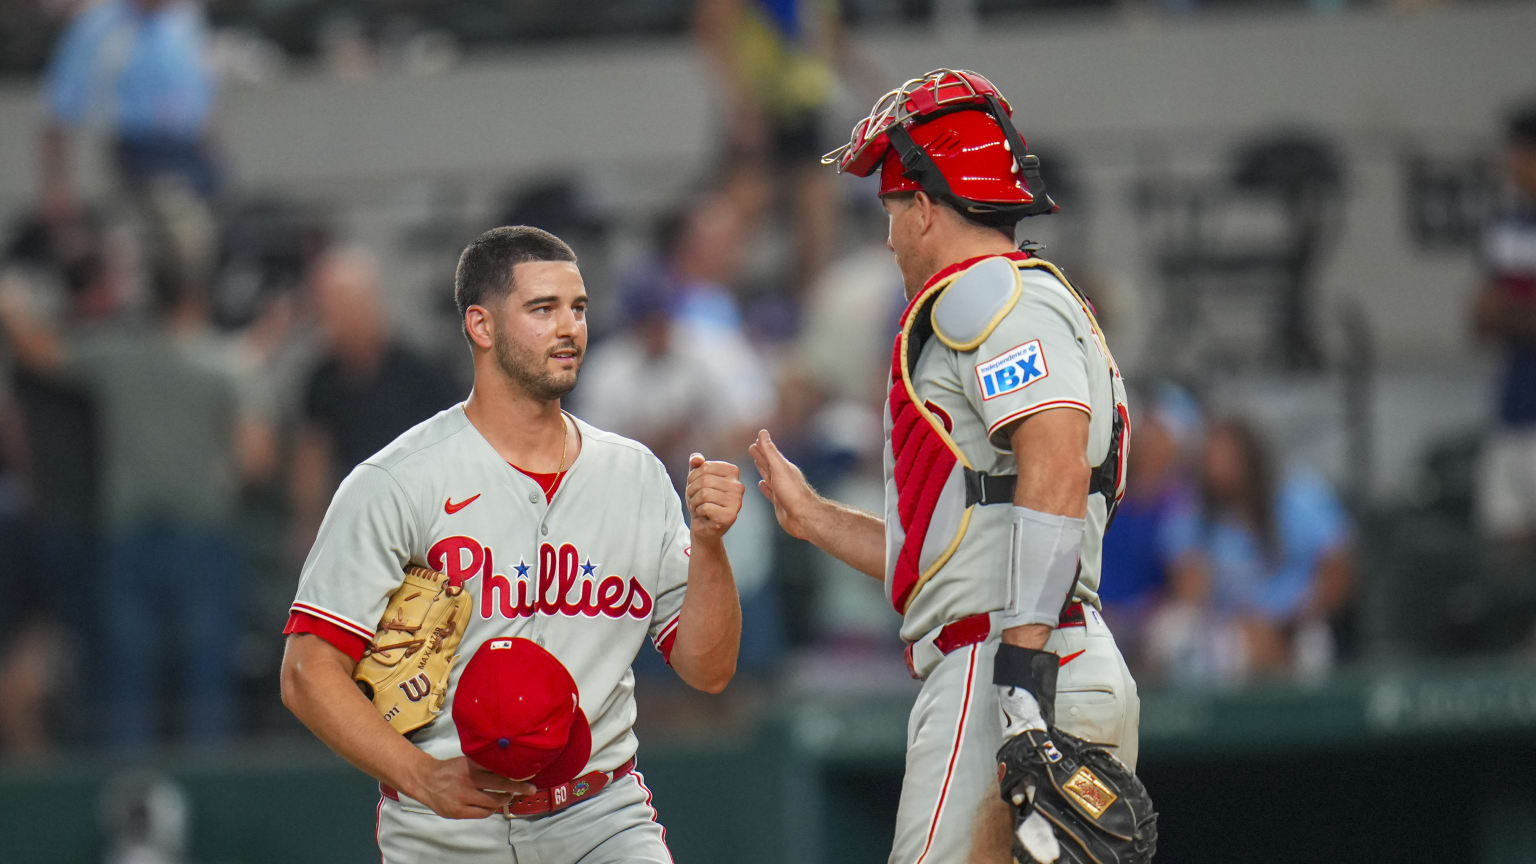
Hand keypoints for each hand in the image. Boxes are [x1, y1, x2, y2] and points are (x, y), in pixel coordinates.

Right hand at [408, 756, 535, 819]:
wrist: (426, 780)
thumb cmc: (450, 770)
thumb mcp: (466, 761)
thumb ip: (484, 764)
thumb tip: (509, 769)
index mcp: (471, 764)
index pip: (499, 767)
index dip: (516, 772)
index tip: (529, 774)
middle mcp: (468, 779)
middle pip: (501, 783)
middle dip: (518, 787)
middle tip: (530, 789)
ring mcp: (463, 796)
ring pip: (493, 801)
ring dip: (504, 799)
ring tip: (508, 796)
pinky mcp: (458, 811)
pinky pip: (483, 813)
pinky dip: (491, 810)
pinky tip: (492, 806)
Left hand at [685, 453, 742, 542]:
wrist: (703, 525)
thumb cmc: (701, 499)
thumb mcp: (695, 478)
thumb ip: (696, 464)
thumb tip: (696, 459)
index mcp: (732, 472)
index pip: (705, 466)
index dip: (693, 477)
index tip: (695, 486)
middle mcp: (738, 486)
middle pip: (704, 480)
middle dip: (692, 491)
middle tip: (695, 499)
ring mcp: (737, 502)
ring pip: (705, 494)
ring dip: (694, 502)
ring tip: (698, 507)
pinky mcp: (730, 516)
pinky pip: (706, 508)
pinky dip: (699, 512)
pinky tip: (704, 515)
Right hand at [748, 429, 819, 541]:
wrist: (803, 517)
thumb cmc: (792, 492)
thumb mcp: (779, 468)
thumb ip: (770, 452)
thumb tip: (763, 433)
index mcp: (784, 468)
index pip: (770, 454)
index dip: (762, 447)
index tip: (755, 440)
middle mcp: (783, 477)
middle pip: (769, 464)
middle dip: (761, 455)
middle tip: (752, 448)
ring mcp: (781, 490)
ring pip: (769, 476)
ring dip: (762, 469)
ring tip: (756, 463)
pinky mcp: (779, 502)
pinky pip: (770, 492)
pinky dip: (765, 487)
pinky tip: (761, 484)